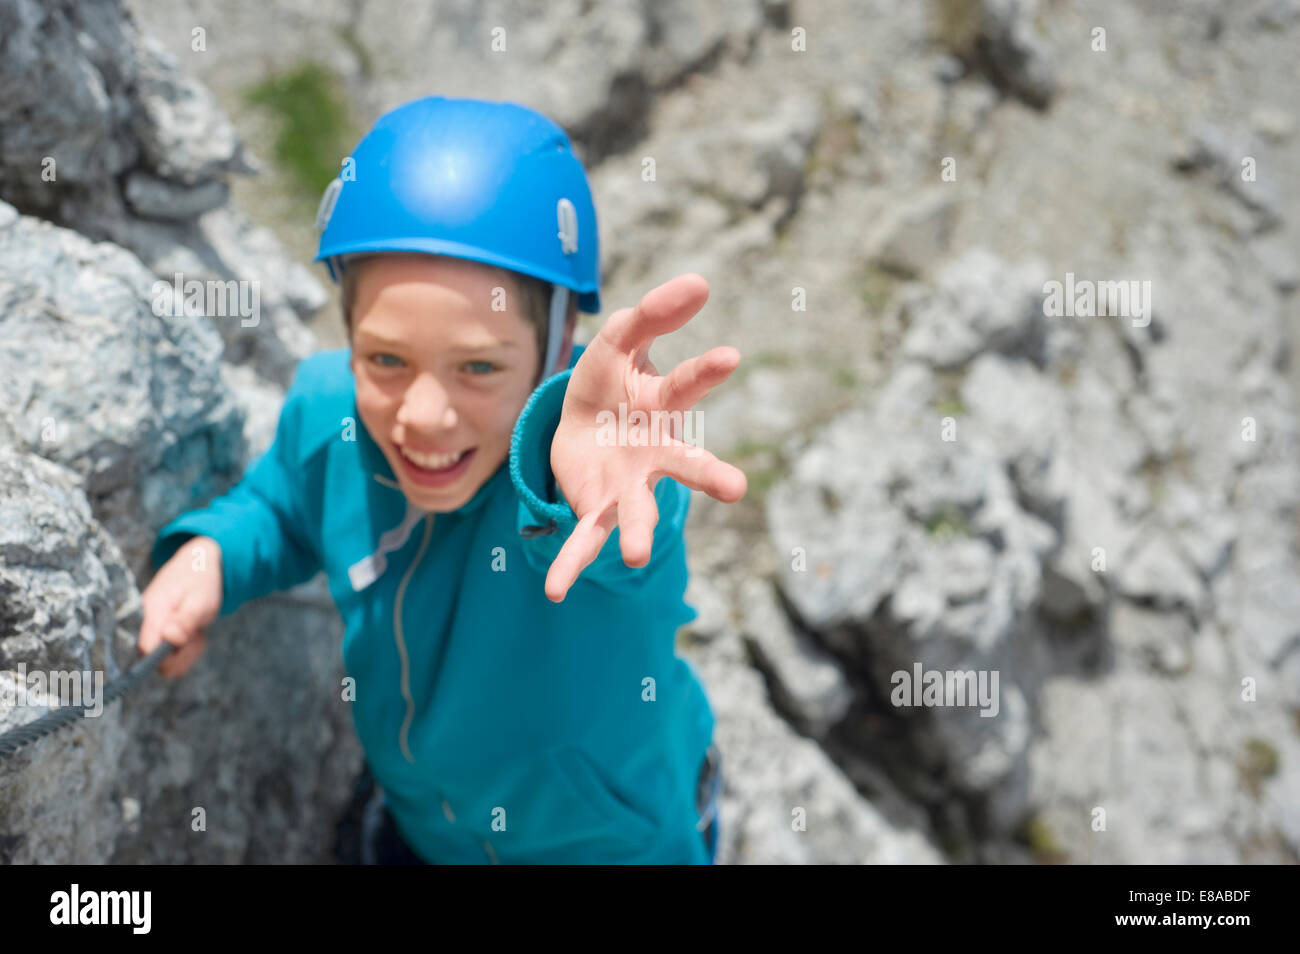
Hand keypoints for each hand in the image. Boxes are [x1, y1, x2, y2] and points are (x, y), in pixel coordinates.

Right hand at [137, 536, 223, 677]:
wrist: (197, 565)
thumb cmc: (200, 581)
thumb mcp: (200, 599)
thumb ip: (185, 620)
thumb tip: (169, 639)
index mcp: (151, 613)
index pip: (146, 649)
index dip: (167, 656)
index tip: (186, 643)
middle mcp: (145, 625)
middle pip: (156, 663)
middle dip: (182, 655)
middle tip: (197, 634)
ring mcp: (151, 632)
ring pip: (168, 663)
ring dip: (188, 652)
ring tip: (196, 629)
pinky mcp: (157, 637)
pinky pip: (174, 657)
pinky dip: (188, 649)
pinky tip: (193, 631)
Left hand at [545, 273, 746, 601]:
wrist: (577, 428)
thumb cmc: (608, 384)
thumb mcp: (620, 340)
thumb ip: (653, 314)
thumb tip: (700, 280)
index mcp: (664, 408)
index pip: (688, 386)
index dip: (706, 371)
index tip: (729, 355)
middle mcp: (655, 454)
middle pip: (685, 465)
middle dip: (708, 476)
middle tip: (736, 488)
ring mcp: (626, 486)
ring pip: (637, 510)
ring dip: (637, 532)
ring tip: (635, 555)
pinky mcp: (594, 510)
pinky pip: (583, 541)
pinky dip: (572, 565)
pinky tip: (553, 591)